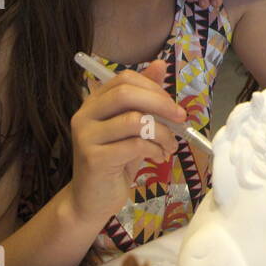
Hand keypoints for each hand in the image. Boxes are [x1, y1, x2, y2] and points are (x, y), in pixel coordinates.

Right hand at [68, 61, 183, 225]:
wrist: (92, 200)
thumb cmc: (116, 161)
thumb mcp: (134, 127)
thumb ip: (144, 97)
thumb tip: (160, 64)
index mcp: (94, 103)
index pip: (124, 79)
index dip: (153, 87)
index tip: (172, 105)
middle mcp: (85, 116)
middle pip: (126, 94)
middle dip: (161, 104)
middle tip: (180, 118)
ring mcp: (86, 137)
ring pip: (134, 120)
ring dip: (162, 133)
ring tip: (169, 146)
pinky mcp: (94, 158)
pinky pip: (135, 145)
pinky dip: (155, 149)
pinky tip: (159, 157)